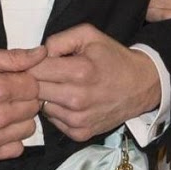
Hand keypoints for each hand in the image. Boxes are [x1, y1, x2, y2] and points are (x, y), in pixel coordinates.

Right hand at [0, 46, 46, 161]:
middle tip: (5, 93)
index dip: (25, 80)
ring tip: (1, 109)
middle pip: (32, 108)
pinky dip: (10, 138)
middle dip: (23, 98)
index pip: (34, 87)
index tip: (13, 79)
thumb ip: (14, 57)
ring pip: (28, 129)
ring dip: (19, 119)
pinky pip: (15, 149)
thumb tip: (42, 53)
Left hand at [33, 24, 160, 142]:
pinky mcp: (80, 133)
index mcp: (80, 71)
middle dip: (34, 80)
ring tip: (59, 86)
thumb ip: (59, 40)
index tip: (34, 62)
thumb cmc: (112, 58)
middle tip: (44, 74)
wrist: (140, 85)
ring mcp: (79, 119)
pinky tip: (67, 101)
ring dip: (45, 97)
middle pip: (34, 90)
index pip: (35, 70)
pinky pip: (53, 121)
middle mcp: (77, 99)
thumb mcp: (88, 36)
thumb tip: (38, 54)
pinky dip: (56, 111)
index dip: (30, 64)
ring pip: (41, 106)